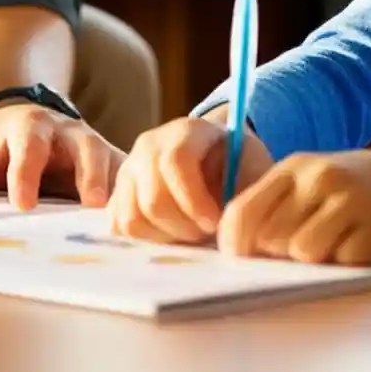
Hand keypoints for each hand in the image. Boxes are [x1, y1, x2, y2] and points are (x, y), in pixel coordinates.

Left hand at [0, 104, 123, 209]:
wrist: (24, 129)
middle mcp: (68, 134)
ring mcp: (95, 150)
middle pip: (85, 147)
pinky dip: (133, 200)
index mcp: (30, 126)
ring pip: (113, 162)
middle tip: (91, 203)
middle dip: (89, 173)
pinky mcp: (112, 169)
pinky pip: (128, 181)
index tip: (22, 204)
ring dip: (117, 189)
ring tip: (118, 218)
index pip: (30, 146)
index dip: (27, 173)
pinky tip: (137, 225)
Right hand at [109, 115, 273, 243]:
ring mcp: (128, 171)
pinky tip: (170, 235)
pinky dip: (145, 240)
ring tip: (189, 233)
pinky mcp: (117, 195)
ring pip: (132, 219)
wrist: (216, 162)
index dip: (194, 200)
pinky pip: (120, 228)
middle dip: (183, 227)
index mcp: (185, 131)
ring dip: (164, 237)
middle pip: (153, 199)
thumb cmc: (237, 167)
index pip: (176, 162)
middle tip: (206, 233)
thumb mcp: (253, 168)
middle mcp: (149, 146)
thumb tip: (229, 224)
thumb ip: (247, 189)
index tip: (215, 222)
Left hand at [219, 146, 370, 264]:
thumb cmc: (364, 189)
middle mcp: (319, 178)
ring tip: (338, 245)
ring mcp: (351, 200)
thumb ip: (279, 206)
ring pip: (303, 253)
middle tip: (308, 248)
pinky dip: (350, 264)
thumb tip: (239, 250)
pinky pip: (343, 262)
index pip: (242, 211)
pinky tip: (366, 246)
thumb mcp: (316, 182)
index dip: (234, 243)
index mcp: (295, 168)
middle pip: (270, 238)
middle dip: (280, 255)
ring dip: (316, 261)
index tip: (240, 259)